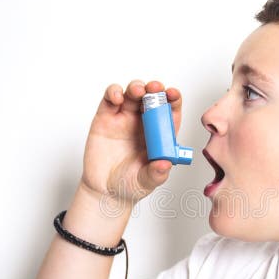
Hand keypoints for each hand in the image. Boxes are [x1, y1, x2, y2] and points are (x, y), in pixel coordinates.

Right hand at [80, 80, 182, 207]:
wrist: (105, 191)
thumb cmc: (130, 185)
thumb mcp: (148, 181)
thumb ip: (157, 173)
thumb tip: (165, 164)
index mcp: (160, 134)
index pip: (170, 111)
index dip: (173, 99)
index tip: (173, 94)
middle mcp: (144, 123)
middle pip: (152, 97)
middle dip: (155, 88)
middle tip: (155, 88)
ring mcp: (124, 118)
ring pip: (131, 93)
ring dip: (136, 87)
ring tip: (137, 92)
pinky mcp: (105, 118)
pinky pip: (109, 99)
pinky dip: (113, 92)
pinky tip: (116, 98)